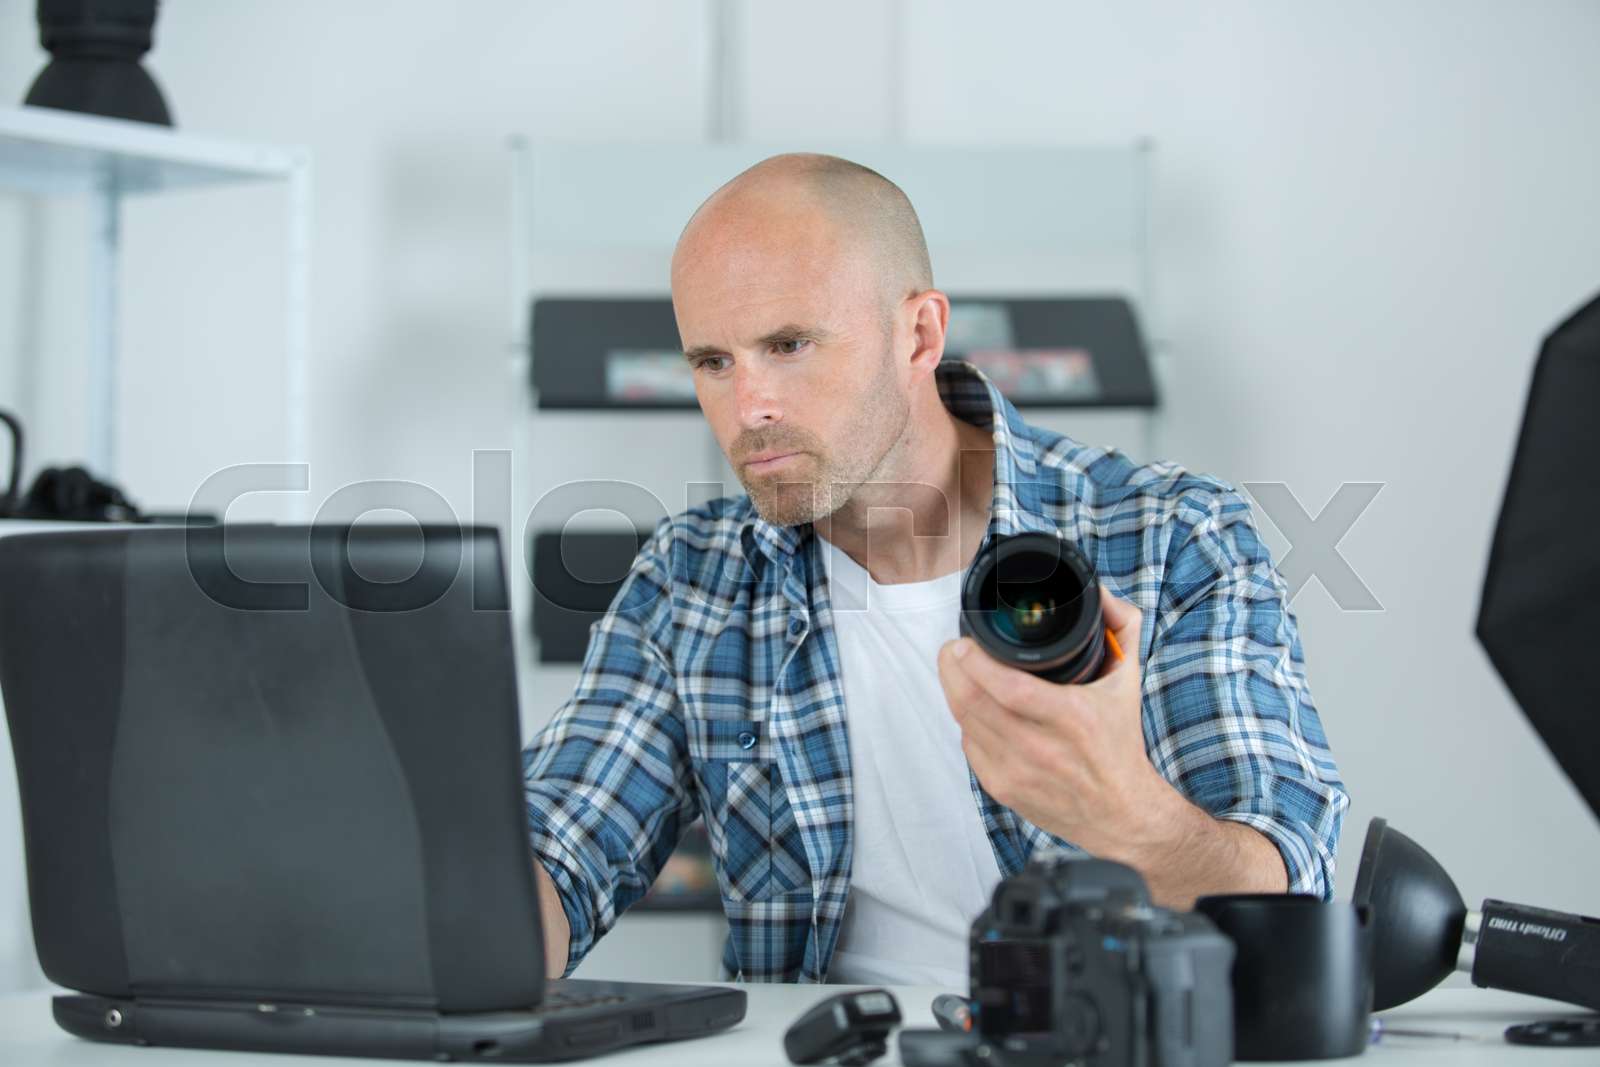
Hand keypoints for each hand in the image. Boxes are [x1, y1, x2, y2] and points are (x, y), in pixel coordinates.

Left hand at [937, 586, 1179, 863]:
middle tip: (953, 650)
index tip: (965, 642)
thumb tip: (1100, 593)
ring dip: (954, 690)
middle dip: (953, 668)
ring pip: (965, 722)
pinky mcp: (1003, 790)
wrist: (1122, 814)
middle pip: (974, 702)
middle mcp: (1042, 748)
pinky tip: (973, 708)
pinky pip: (968, 746)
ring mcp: (1018, 772)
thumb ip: (1122, 629)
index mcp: (1073, 718)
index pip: (1008, 687)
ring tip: (957, 670)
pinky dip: (966, 722)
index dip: (976, 662)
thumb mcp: (1128, 683)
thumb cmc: (1120, 745)